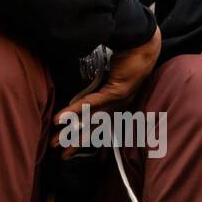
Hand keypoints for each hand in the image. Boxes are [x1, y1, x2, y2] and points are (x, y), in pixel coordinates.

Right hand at [51, 28, 161, 159]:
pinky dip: (75, 110)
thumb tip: (84, 99)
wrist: (144, 45)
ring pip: (90, 120)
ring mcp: (118, 101)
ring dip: (72, 131)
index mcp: (120, 106)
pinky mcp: (115, 91)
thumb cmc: (131, 58)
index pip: (104, 129)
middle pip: (95, 129)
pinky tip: (61, 118)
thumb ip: (100, 90)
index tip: (83, 155)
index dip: (93, 143)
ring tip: (57, 141)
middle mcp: (120, 107)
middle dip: (77, 142)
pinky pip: (91, 103)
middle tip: (63, 155)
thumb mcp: (113, 78)